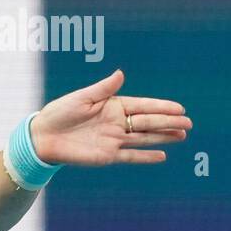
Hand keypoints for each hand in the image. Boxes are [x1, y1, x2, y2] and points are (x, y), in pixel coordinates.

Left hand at [30, 69, 191, 166]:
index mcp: (113, 106)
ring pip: (144, 138)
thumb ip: (103, 89)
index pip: (142, 106)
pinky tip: (162, 155)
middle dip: (168, 122)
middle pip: (148, 122)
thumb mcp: (81, 98)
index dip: (161, 107)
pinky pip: (130, 156)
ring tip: (182, 135)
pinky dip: (145, 157)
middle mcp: (117, 123)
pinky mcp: (107, 156)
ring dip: (163, 137)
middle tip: (188, 122)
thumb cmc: (59, 113)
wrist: (42, 138)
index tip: (180, 108)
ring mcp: (114, 140)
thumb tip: (121, 73)